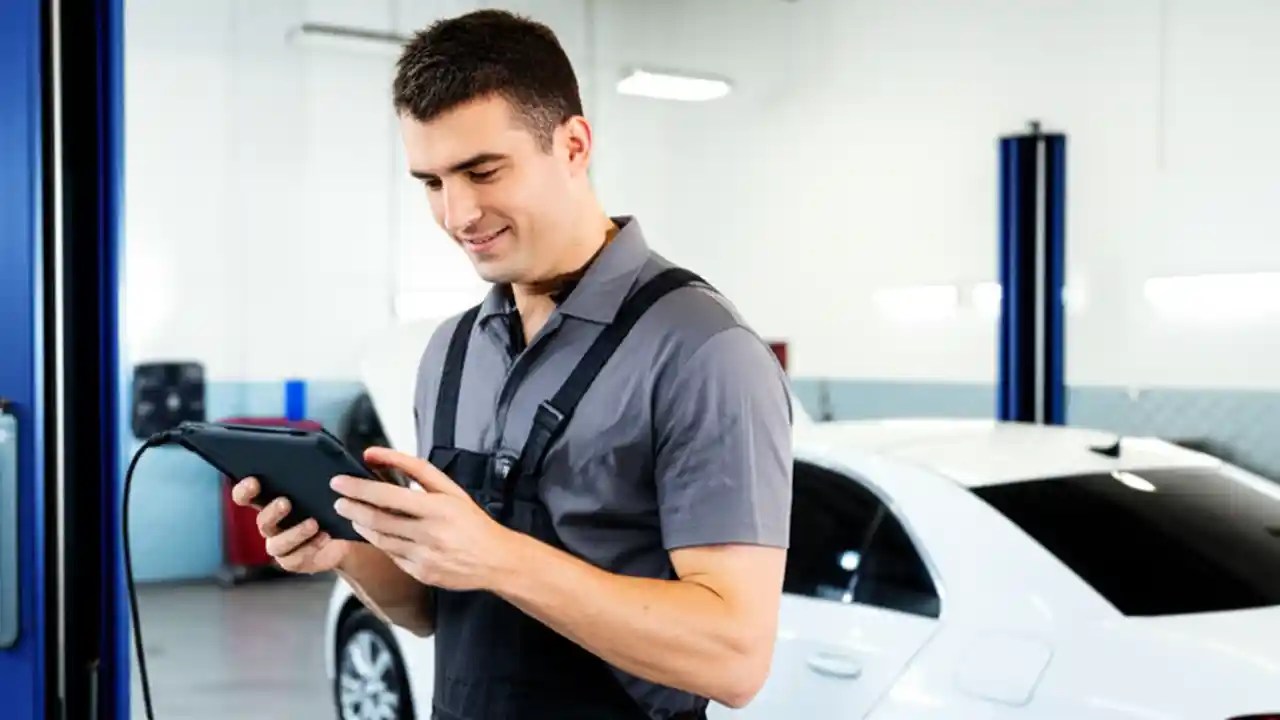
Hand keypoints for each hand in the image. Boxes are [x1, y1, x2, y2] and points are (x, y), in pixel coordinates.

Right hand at [231, 477, 353, 573]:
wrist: (344, 534)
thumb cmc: (328, 503)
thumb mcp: (323, 485)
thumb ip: (315, 470)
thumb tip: (319, 450)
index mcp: (270, 500)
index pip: (246, 495)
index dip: (244, 489)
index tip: (254, 480)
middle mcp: (270, 523)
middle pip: (261, 520)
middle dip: (272, 511)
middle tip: (286, 502)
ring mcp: (279, 544)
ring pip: (277, 542)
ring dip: (295, 532)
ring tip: (314, 523)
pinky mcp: (293, 560)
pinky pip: (296, 557)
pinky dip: (310, 546)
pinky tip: (325, 536)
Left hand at [330, 446, 516, 591]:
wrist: (495, 560)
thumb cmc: (472, 521)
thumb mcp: (450, 489)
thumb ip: (413, 468)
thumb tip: (375, 455)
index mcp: (438, 508)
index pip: (387, 495)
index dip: (358, 488)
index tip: (339, 481)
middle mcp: (429, 534)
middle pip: (377, 520)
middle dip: (352, 507)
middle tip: (339, 499)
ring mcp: (423, 557)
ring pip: (380, 540)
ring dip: (362, 525)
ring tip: (354, 514)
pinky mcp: (420, 574)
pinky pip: (392, 556)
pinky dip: (381, 543)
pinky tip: (378, 534)